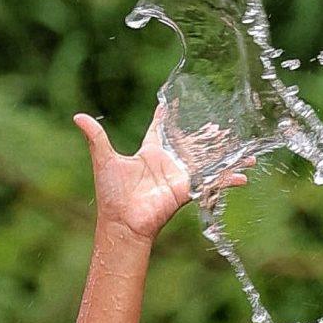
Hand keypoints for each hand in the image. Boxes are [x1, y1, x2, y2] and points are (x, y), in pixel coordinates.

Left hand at [75, 104, 250, 242]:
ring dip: (226, 154)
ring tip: (245, 147)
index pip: (161, 129)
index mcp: (150, 153)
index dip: (167, 115)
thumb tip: (77, 115)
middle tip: (222, 121)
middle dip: (207, 133)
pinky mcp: (188, 188)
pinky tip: (245, 174)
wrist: (122, 221)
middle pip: (191, 143)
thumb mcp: (104, 159)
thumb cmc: (112, 194)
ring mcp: (181, 176)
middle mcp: (168, 163)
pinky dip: (228, 178)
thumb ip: (96, 137)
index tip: (174, 100)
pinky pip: (212, 181)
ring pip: (207, 160)